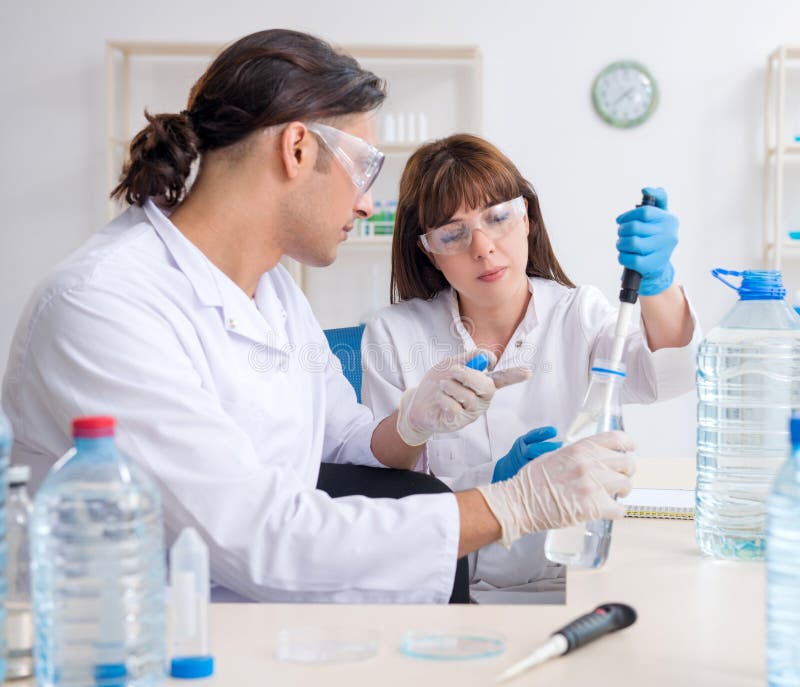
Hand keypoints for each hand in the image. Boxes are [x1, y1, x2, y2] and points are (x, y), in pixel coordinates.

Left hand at [396, 349, 530, 445]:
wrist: (418, 401)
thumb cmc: (438, 383)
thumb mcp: (450, 364)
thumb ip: (469, 358)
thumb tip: (487, 357)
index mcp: (482, 383)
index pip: (502, 379)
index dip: (514, 375)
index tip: (528, 372)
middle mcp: (481, 399)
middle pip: (487, 386)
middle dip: (469, 375)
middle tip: (453, 370)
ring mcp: (471, 412)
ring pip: (468, 396)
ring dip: (450, 386)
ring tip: (442, 386)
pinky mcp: (459, 422)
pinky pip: (454, 407)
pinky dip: (443, 398)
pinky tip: (439, 399)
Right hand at [477, 431, 634, 546]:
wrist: (519, 502)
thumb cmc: (531, 480)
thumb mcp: (553, 456)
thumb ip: (576, 455)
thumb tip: (592, 458)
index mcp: (580, 448)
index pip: (616, 438)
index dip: (628, 443)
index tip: (630, 447)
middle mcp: (590, 464)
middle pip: (627, 463)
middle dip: (626, 471)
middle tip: (620, 477)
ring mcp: (593, 485)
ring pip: (626, 485)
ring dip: (622, 491)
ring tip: (614, 495)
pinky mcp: (593, 507)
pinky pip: (620, 509)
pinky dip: (617, 511)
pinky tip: (609, 511)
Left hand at [615, 186, 677, 295]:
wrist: (659, 266)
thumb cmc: (656, 236)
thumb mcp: (661, 216)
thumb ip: (657, 198)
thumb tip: (646, 189)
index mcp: (670, 220)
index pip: (644, 212)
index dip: (628, 215)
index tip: (620, 220)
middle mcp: (668, 235)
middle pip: (634, 227)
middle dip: (622, 230)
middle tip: (621, 234)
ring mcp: (661, 252)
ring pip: (631, 242)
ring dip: (621, 243)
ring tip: (622, 244)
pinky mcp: (651, 266)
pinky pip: (629, 259)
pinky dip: (622, 256)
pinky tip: (625, 254)